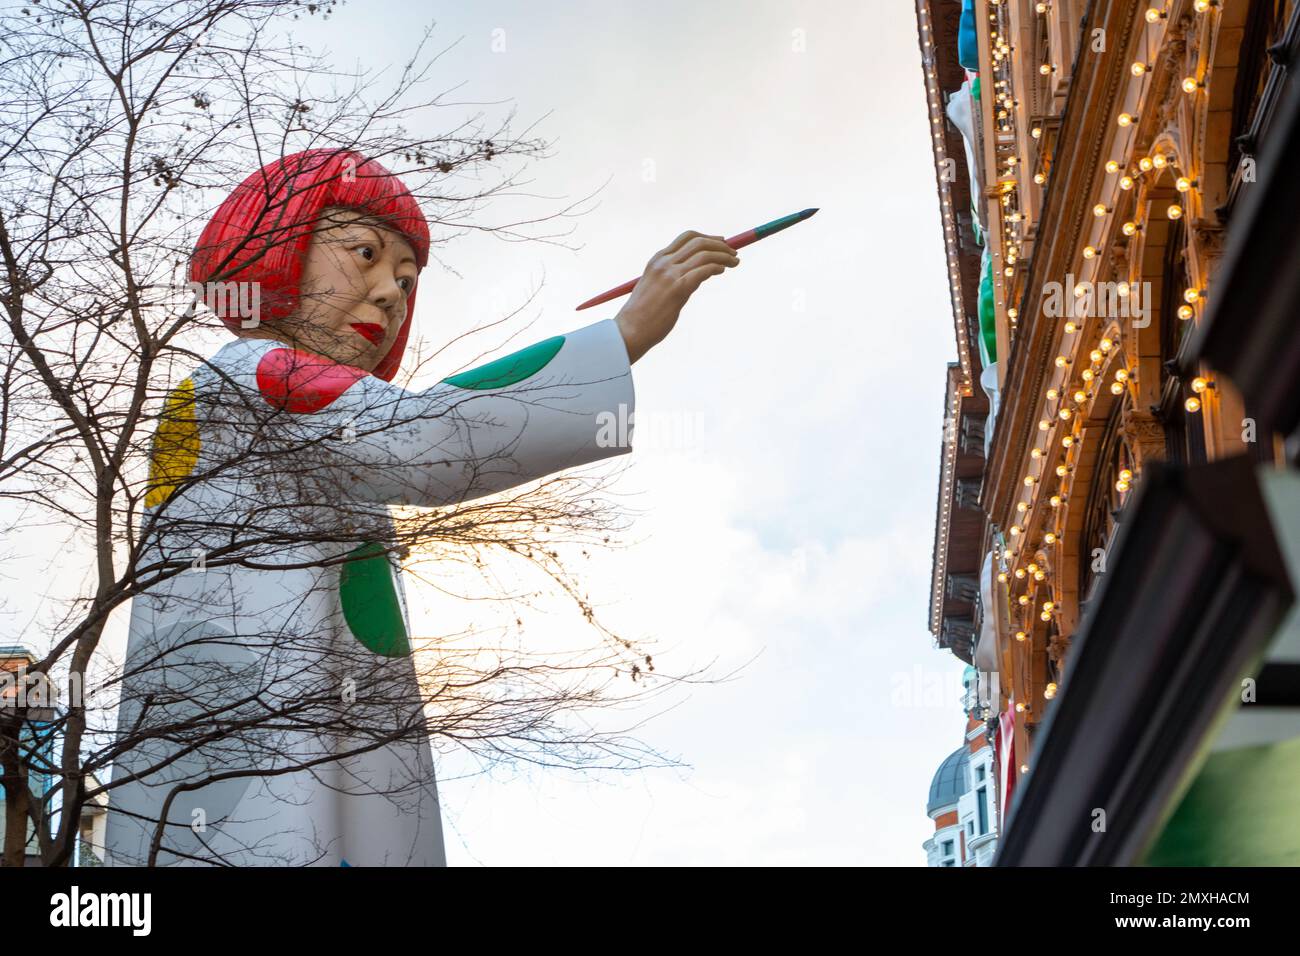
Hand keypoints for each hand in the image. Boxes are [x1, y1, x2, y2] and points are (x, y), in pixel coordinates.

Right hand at [614, 230, 739, 363]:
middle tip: (733, 252)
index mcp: (657, 260)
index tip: (720, 243)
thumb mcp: (656, 287)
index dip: (707, 237)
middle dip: (719, 245)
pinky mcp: (678, 288)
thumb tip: (697, 275)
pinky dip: (717, 267)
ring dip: (724, 256)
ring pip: (704, 254)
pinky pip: (704, 270)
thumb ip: (673, 277)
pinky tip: (722, 270)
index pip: (686, 238)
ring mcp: (670, 274)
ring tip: (735, 262)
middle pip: (698, 242)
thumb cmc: (643, 315)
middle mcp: (664, 263)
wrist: (630, 331)